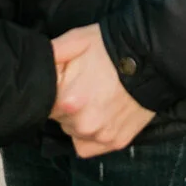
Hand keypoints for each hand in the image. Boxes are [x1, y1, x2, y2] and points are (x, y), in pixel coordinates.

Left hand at [50, 24, 154, 157]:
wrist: (152, 58)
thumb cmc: (112, 47)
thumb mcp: (76, 40)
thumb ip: (50, 54)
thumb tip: (32, 63)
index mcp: (66, 101)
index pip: (43, 105)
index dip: (54, 92)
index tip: (65, 82)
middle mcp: (82, 124)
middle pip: (60, 120)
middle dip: (67, 105)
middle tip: (84, 86)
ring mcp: (101, 136)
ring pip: (75, 133)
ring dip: (79, 120)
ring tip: (97, 98)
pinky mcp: (116, 142)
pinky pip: (90, 146)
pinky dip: (92, 135)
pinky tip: (102, 115)